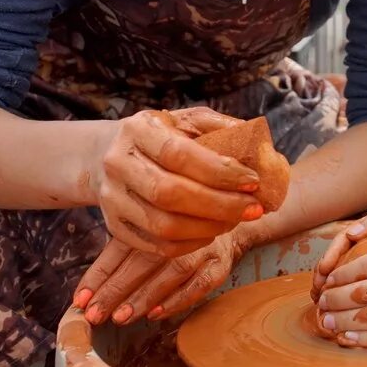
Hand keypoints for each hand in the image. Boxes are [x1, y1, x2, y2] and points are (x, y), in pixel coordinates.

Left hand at [73, 226, 249, 325]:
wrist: (226, 215)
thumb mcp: (145, 232)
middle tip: (96, 314)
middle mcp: (176, 230)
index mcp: (151, 219)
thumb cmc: (176, 227)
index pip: (120, 249)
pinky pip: (201, 283)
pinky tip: (158, 313)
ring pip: (171, 272)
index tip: (80, 301)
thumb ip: (117, 257)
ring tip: (121, 317)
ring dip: (144, 296)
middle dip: (116, 289)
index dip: (99, 275)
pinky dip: (179, 298)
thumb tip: (82, 296)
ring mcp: (201, 247)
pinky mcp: (220, 264)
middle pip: (143, 260)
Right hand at [94, 107, 261, 256]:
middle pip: (169, 193)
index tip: (253, 180)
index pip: (178, 154)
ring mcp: (113, 198)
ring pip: (163, 225)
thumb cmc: (162, 135)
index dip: (219, 171)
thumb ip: (221, 127)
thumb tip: (259, 144)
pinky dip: (191, 243)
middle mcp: (119, 163)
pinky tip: (213, 232)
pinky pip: (157, 246)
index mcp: (138, 129)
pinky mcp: (116, 227)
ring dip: (208, 227)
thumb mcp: (187, 120)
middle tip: (253, 208)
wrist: (108, 154)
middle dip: (219, 204)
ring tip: (236, 220)